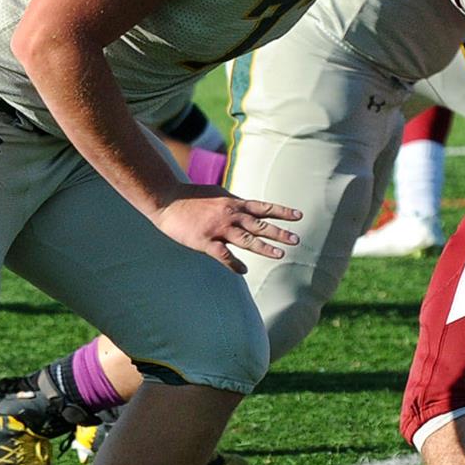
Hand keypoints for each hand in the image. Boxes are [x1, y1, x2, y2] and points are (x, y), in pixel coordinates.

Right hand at [149, 185, 300, 273]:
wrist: (166, 200)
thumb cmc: (190, 197)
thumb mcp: (216, 194)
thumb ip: (233, 202)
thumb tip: (247, 206)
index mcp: (233, 203)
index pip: (263, 207)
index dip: (281, 212)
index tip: (298, 216)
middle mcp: (229, 215)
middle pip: (259, 225)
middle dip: (279, 232)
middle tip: (296, 239)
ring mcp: (218, 228)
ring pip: (247, 240)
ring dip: (264, 248)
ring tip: (280, 255)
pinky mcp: (205, 241)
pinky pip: (224, 255)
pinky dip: (235, 264)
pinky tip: (244, 270)